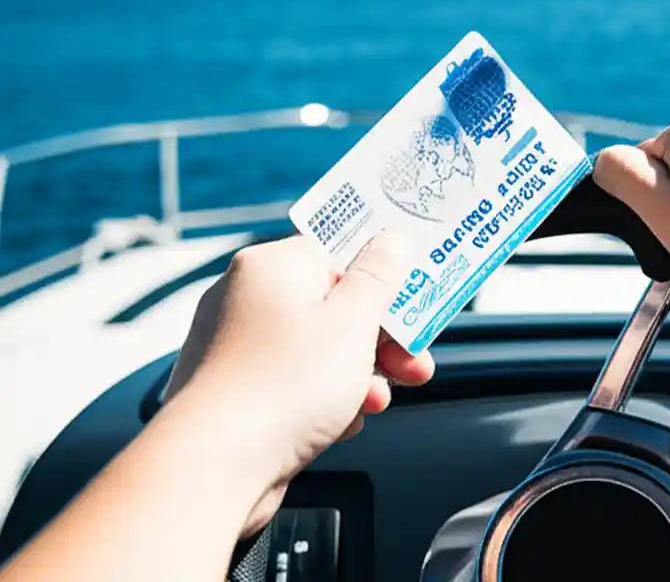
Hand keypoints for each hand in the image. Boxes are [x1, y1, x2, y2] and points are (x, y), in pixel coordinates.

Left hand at [163, 234, 434, 534]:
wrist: (214, 466)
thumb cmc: (282, 387)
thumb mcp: (353, 322)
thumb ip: (379, 277)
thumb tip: (392, 240)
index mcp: (272, 266)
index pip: (339, 252)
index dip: (384, 277)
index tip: (417, 298)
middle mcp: (247, 298)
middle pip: (334, 305)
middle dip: (382, 339)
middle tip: (414, 361)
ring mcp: (238, 346)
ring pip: (319, 349)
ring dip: (358, 375)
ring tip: (377, 400)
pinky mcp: (237, 391)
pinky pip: (295, 384)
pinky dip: (323, 400)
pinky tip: (338, 423)